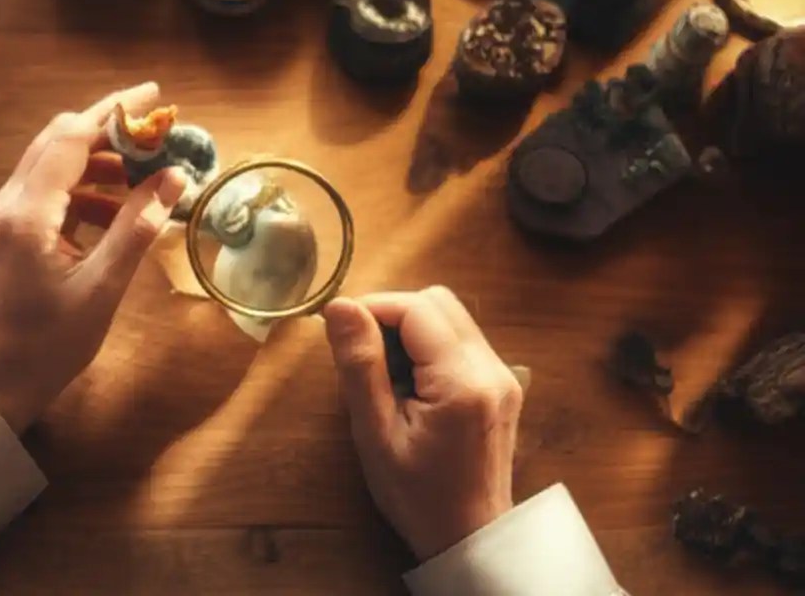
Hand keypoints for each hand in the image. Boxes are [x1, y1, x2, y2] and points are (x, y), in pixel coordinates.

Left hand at [0, 83, 185, 431]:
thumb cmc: (47, 345)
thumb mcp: (101, 288)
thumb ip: (136, 228)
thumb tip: (173, 178)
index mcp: (28, 212)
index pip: (70, 137)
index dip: (113, 111)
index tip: (155, 98)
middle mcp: (8, 204)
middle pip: (57, 142)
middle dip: (106, 131)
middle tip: (154, 136)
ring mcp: (2, 219)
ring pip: (51, 167)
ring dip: (96, 164)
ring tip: (143, 180)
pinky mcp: (6, 236)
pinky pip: (46, 195)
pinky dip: (81, 192)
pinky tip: (113, 215)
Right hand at [323, 287, 521, 560]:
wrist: (471, 538)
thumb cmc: (417, 496)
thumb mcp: (376, 434)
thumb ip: (360, 366)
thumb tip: (339, 307)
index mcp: (462, 382)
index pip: (416, 308)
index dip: (373, 307)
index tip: (340, 332)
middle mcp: (492, 369)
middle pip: (438, 302)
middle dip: (392, 314)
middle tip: (361, 354)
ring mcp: (502, 376)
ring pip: (450, 317)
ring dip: (409, 330)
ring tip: (384, 374)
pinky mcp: (501, 384)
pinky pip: (460, 341)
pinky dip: (428, 347)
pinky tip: (409, 385)